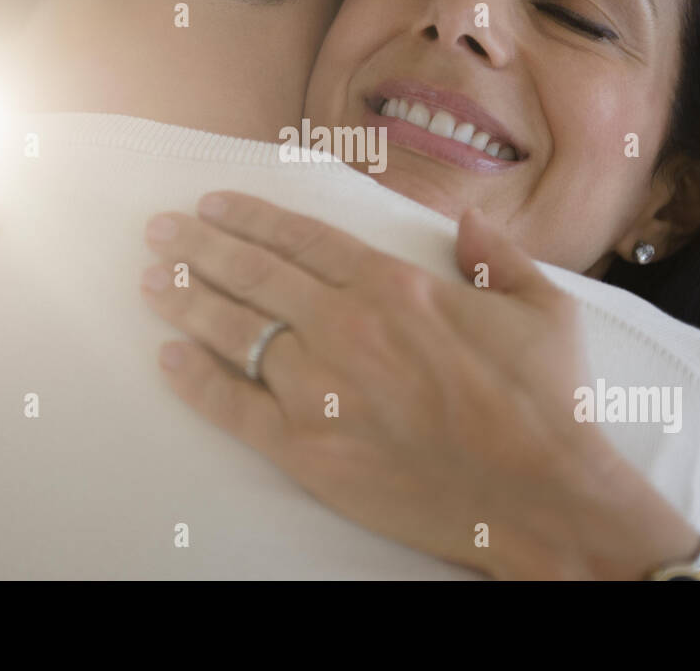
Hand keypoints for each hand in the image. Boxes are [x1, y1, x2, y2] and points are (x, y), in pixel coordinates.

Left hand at [140, 191, 699, 578]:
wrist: (543, 496)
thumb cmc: (548, 403)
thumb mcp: (543, 308)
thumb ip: (496, 255)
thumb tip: (470, 220)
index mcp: (396, 285)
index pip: (302, 237)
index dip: (250, 217)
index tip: (213, 204)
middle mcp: (347, 326)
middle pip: (254, 274)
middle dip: (199, 246)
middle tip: (160, 230)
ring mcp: (322, 388)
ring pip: (235, 332)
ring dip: (187, 301)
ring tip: (152, 281)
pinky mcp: (308, 449)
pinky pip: (234, 407)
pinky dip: (195, 382)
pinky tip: (167, 359)